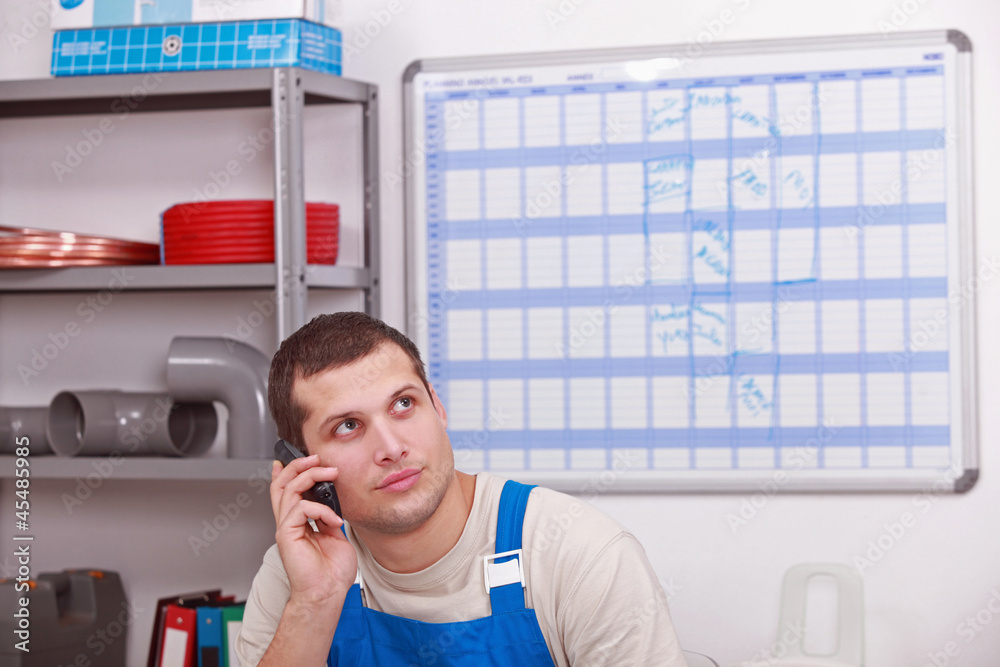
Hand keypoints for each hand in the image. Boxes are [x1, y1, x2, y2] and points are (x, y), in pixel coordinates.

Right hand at [270, 456, 357, 608]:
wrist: (326, 594)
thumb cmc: (331, 572)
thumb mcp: (335, 536)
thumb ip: (329, 517)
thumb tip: (333, 503)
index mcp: (299, 523)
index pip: (287, 492)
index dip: (288, 472)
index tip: (299, 457)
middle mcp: (289, 523)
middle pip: (282, 485)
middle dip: (298, 466)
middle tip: (316, 458)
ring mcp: (286, 528)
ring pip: (288, 490)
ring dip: (310, 476)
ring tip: (330, 473)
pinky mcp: (288, 535)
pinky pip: (300, 509)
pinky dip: (320, 508)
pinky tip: (333, 520)